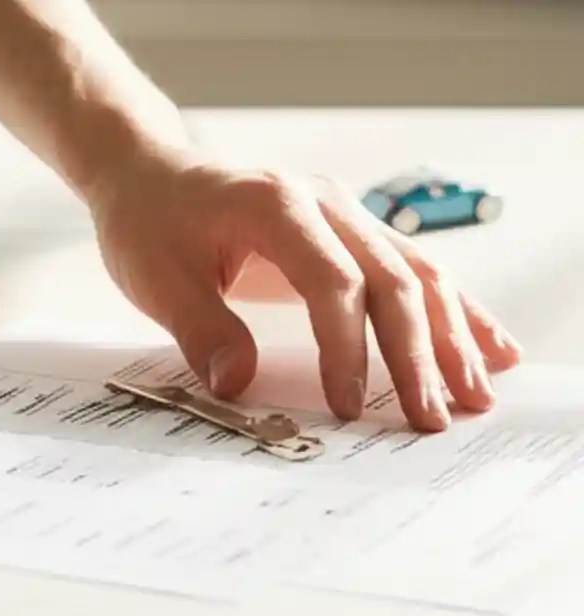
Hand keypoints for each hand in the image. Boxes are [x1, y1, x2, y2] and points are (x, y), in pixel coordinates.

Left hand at [88, 153, 522, 430]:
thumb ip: (201, 329)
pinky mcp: (351, 232)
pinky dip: (450, 311)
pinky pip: (412, 269)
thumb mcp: (156, 278)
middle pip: (391, 279)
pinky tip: (487, 347)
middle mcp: (324, 201)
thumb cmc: (150, 222)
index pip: (332, 281)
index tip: (346, 403)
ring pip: (416, 273)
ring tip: (477, 395)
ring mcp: (345, 213)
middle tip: (429, 418)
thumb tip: (236, 385)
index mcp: (275, 205)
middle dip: (416, 355)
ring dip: (449, 337)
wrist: (151, 175)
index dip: (346, 346)